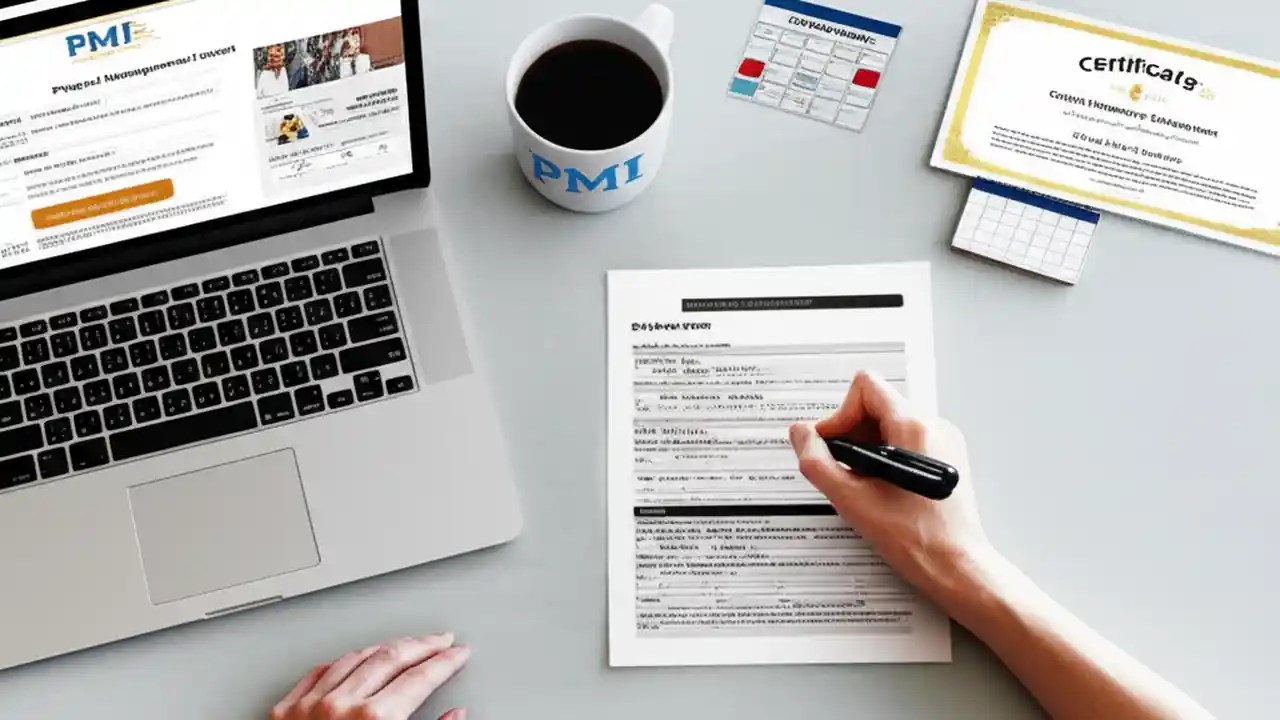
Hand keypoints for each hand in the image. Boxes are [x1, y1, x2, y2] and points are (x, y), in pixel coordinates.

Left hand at [271, 633, 468, 719]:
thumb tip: (454, 716)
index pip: (422, 677)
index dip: (445, 662)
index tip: (457, 654)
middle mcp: (341, 706)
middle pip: (392, 658)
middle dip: (422, 645)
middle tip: (439, 641)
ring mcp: (309, 706)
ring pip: (354, 657)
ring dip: (384, 647)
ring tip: (402, 645)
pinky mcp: (283, 713)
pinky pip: (317, 673)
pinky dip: (340, 662)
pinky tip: (351, 660)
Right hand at [789, 372, 994, 609]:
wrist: (955, 566)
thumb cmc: (916, 539)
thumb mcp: (852, 500)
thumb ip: (817, 462)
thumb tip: (801, 434)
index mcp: (914, 428)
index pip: (866, 387)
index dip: (839, 415)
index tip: (834, 448)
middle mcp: (934, 427)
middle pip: (876, 405)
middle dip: (852, 435)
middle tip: (848, 472)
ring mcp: (943, 441)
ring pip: (889, 424)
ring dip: (868, 449)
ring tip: (867, 485)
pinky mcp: (945, 458)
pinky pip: (905, 440)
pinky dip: (886, 458)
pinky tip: (884, 489)